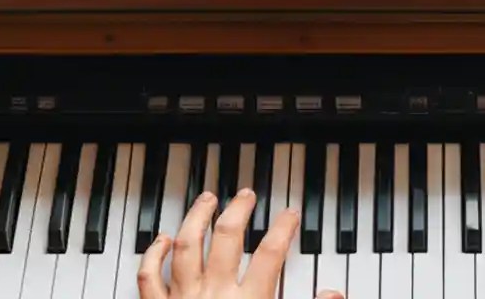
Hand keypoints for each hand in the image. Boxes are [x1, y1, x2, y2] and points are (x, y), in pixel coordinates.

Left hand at [138, 189, 342, 298]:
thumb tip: (335, 294)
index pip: (272, 253)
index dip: (284, 227)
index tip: (290, 213)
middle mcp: (214, 296)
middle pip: (228, 238)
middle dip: (239, 211)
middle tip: (247, 195)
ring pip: (187, 246)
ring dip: (196, 218)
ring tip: (207, 199)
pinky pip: (149, 277)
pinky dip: (154, 254)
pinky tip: (164, 239)